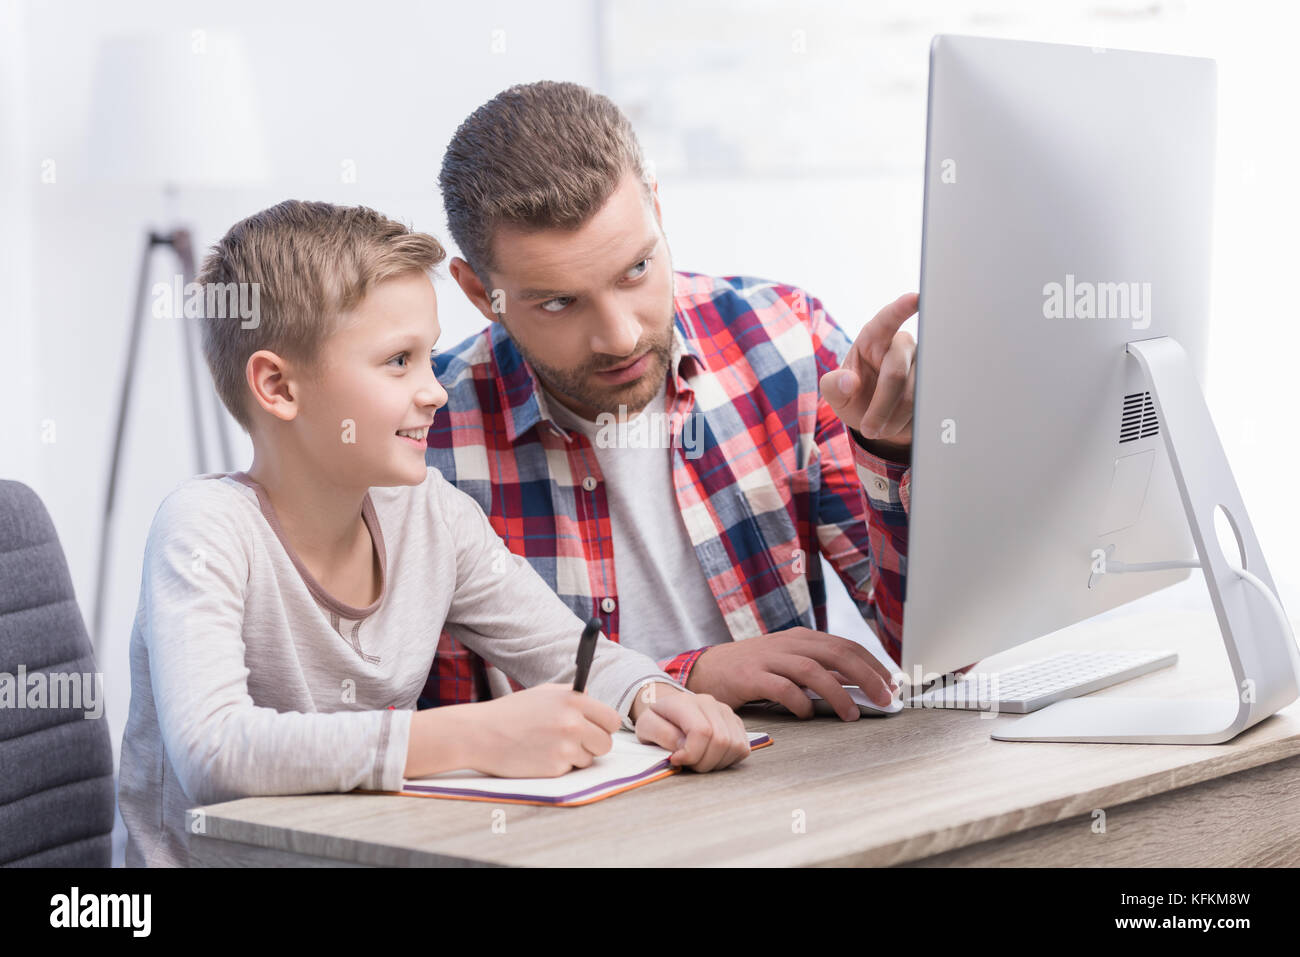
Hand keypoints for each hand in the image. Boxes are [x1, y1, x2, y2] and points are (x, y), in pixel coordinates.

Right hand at [469, 683, 621, 776]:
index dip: (605, 726)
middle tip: (575, 742)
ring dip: (576, 756)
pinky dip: (559, 766)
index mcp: (573, 701)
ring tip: (550, 746)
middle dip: (594, 744)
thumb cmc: (510, 712)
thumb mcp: (543, 693)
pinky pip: (569, 770)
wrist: (480, 734)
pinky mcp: (555, 769)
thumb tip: (592, 697)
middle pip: (606, 743)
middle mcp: (573, 724)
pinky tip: (539, 756)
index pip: (612, 719)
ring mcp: (565, 748)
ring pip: (589, 759)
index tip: (597, 729)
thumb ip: (571, 694)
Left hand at [629, 683, 749, 771]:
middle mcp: (709, 703)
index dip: (691, 754)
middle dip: (703, 762)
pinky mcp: (736, 723)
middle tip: (688, 763)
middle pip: (721, 741)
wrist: (668, 709)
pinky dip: (728, 760)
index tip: (676, 759)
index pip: (702, 731)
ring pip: (735, 746)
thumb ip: (661, 734)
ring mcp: (726, 712)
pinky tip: (711, 757)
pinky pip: (743, 748)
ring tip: (698, 760)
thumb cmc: (658, 720)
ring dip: (716, 763)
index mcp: (685, 702)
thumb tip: (681, 746)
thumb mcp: (646, 726)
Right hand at [685, 628, 899, 720]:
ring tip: (852, 714)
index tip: (891, 684)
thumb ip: (819, 671)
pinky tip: (807, 714)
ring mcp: (769, 659)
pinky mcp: (750, 676)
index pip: (846, 645)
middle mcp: (788, 644)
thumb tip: (858, 687)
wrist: (708, 669)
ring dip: (838, 692)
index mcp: (801, 638)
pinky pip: (781, 688)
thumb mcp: (789, 663)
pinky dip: (799, 702)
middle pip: (836, 653)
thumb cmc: (753, 670)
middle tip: (884, 698)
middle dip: (866, 676)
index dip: (872, 664)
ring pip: (812, 670)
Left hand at [819, 292, 917, 454]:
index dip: (901, 309)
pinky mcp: (937, 384)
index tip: (915, 298)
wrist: (879, 421)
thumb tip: (847, 381)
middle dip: (881, 406)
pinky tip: (899, 424)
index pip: (887, 320)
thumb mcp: (836, 394)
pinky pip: (929, 403)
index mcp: (874, 338)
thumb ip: (833, 386)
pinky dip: (909, 421)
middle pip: (897, 373)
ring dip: (894, 418)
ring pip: (915, 392)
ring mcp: (924, 364)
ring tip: (881, 427)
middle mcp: (902, 345)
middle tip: (869, 428)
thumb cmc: (856, 397)